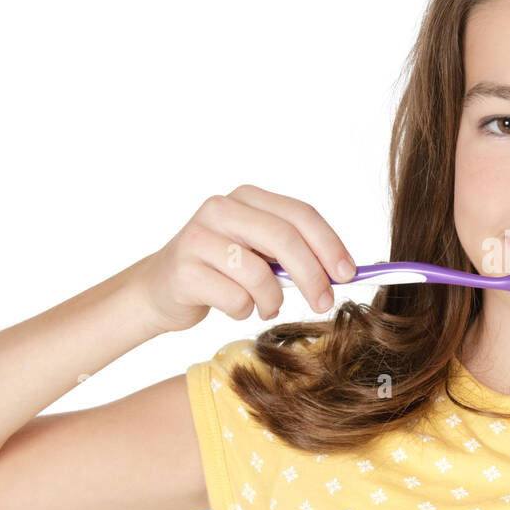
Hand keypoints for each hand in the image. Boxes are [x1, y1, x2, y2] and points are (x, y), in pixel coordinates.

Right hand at [129, 183, 355, 334]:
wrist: (160, 290)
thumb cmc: (222, 272)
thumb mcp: (261, 254)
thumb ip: (295, 253)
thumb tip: (346, 271)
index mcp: (247, 199)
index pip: (300, 214)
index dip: (329, 244)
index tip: (348, 274)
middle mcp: (222, 209)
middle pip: (284, 238)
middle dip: (313, 276)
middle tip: (324, 303)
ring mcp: (199, 236)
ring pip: (259, 274)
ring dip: (272, 301)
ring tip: (265, 307)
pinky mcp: (184, 268)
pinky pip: (235, 297)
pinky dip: (244, 310)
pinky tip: (234, 307)